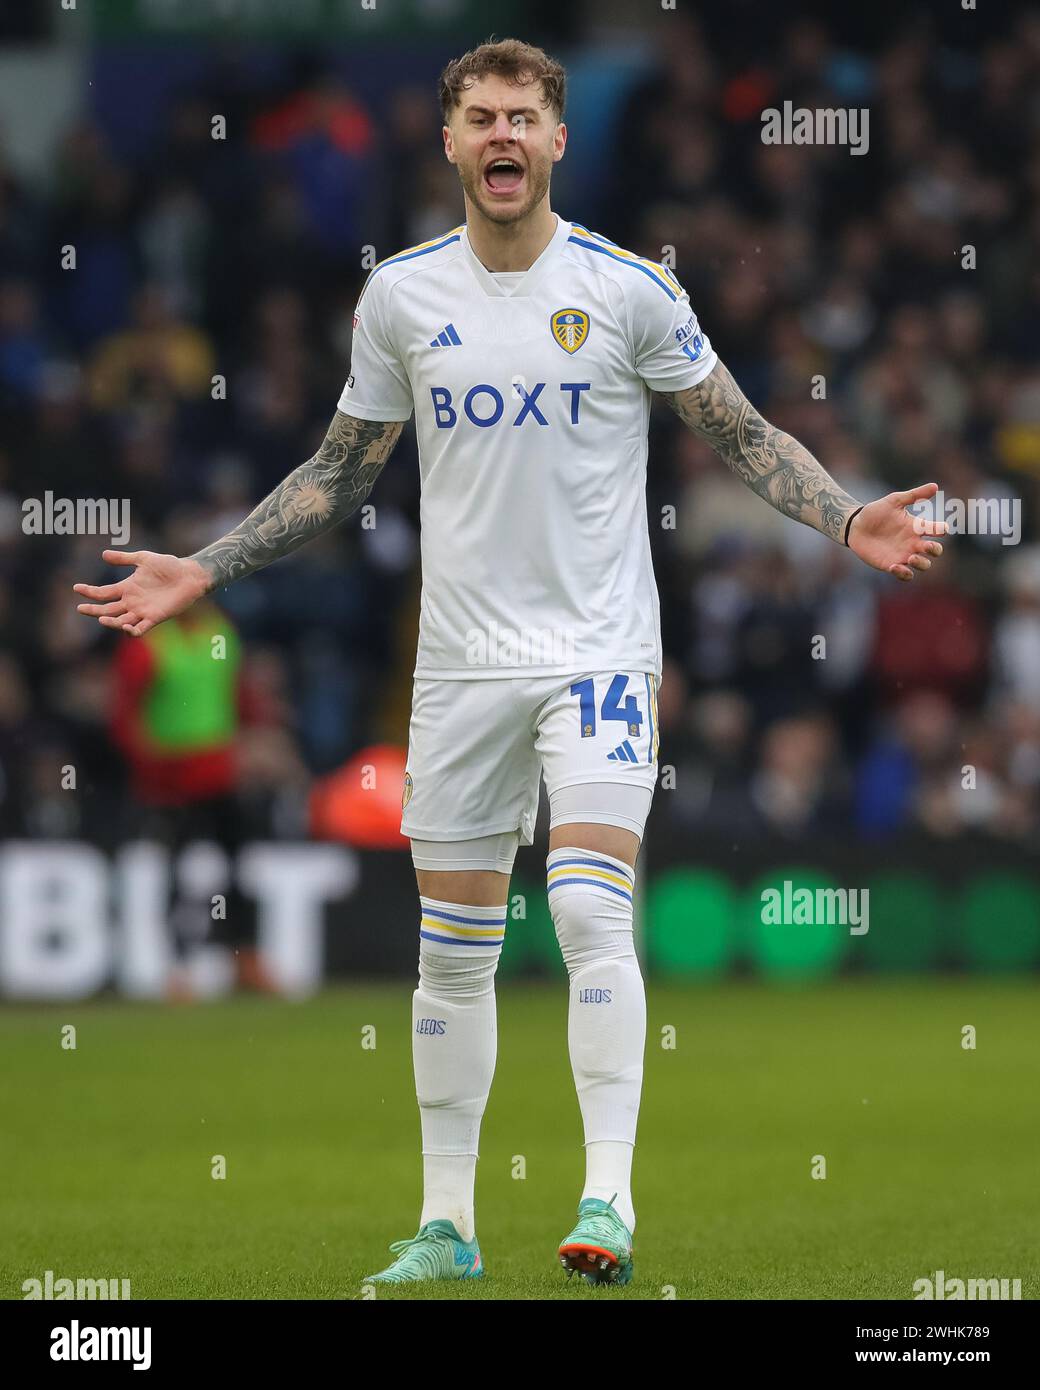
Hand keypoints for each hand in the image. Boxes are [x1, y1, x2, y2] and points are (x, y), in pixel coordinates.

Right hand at [73, 550, 209, 636]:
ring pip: (121, 621)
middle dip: (94, 610)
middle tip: (80, 608)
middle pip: (108, 609)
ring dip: (110, 622)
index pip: (104, 593)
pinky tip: (125, 627)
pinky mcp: (155, 618)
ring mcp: (142, 611)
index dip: (90, 592)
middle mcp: (132, 602)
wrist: (189, 575)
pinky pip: (141, 629)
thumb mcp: (144, 558)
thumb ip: (124, 558)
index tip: (76, 588)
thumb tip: (103, 554)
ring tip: (101, 618)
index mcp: (127, 588)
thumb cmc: (169, 566)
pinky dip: (132, 631)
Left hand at [847, 483, 946, 580]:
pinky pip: (905, 575)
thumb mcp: (894, 501)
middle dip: (935, 550)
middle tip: (926, 546)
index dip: (942, 529)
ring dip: (922, 563)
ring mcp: (904, 554)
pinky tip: (894, 566)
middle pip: (935, 551)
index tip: (940, 529)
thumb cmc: (875, 512)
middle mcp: (913, 542)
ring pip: (924, 565)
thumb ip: (914, 495)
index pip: (937, 529)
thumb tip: (935, 486)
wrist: (855, 526)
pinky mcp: (891, 565)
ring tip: (911, 558)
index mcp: (917, 526)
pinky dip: (904, 573)